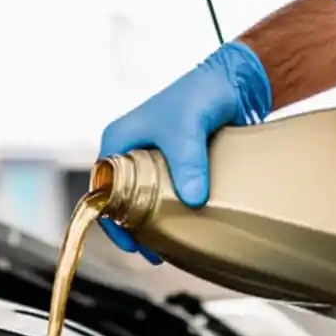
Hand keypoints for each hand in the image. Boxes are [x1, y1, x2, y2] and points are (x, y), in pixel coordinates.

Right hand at [97, 41, 271, 263]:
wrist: (232, 83)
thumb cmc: (201, 94)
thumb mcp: (189, 128)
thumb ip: (189, 162)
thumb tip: (193, 200)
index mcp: (119, 141)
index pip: (102, 189)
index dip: (112, 219)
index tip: (131, 243)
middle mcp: (130, 153)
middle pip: (122, 200)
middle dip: (134, 228)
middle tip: (153, 252)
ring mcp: (152, 161)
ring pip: (144, 201)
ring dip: (153, 224)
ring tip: (169, 247)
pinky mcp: (174, 167)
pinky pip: (166, 196)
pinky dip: (172, 214)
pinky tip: (184, 230)